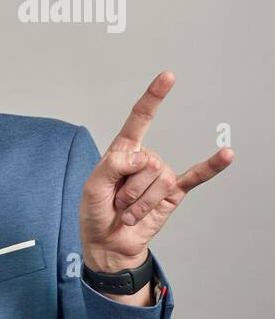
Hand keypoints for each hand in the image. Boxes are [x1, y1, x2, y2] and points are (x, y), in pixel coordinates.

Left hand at [80, 71, 233, 271]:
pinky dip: (211, 167)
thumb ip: (111, 167)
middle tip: (117, 201)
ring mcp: (161, 175)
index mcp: (123, 151)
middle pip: (147, 165)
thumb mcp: (92, 188)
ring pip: (160, 181)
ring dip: (141, 203)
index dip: (153, 98)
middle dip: (129, 190)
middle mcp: (146, 158)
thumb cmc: (96, 211)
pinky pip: (196, 177)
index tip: (168, 77)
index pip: (140, 120)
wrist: (108, 242)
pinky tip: (226, 154)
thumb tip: (141, 157)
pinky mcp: (174, 192)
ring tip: (129, 210)